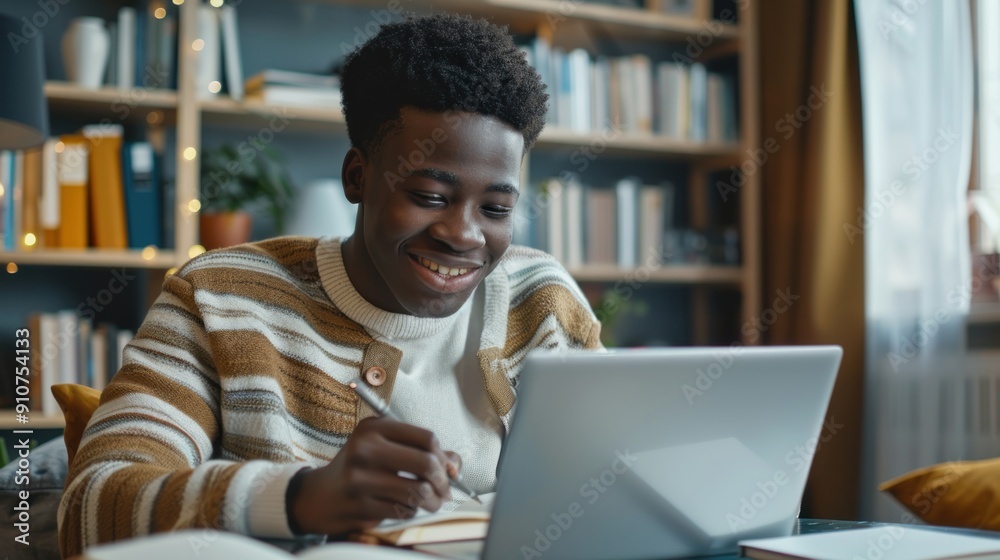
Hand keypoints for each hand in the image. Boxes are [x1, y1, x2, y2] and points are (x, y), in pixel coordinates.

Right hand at [287, 417, 462, 535]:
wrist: (320, 495)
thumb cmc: (360, 468)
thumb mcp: (385, 448)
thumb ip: (422, 451)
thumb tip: (455, 466)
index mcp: (374, 428)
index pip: (426, 438)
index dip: (443, 456)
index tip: (445, 468)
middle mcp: (365, 449)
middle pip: (426, 463)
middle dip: (443, 481)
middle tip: (445, 489)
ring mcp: (361, 478)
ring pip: (418, 491)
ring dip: (432, 501)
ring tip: (431, 502)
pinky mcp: (360, 505)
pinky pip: (403, 510)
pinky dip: (411, 511)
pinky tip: (405, 507)